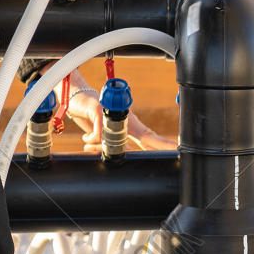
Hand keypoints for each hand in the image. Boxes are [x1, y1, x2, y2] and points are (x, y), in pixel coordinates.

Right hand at [62, 71, 177, 152]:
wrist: (75, 98)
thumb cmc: (92, 118)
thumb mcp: (105, 135)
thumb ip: (116, 145)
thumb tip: (127, 156)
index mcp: (130, 126)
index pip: (150, 138)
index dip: (164, 145)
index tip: (178, 151)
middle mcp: (126, 119)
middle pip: (147, 135)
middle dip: (161, 144)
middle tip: (176, 150)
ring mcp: (114, 113)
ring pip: (117, 138)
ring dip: (104, 146)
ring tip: (92, 145)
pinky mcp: (99, 109)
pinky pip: (99, 132)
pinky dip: (92, 139)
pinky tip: (86, 139)